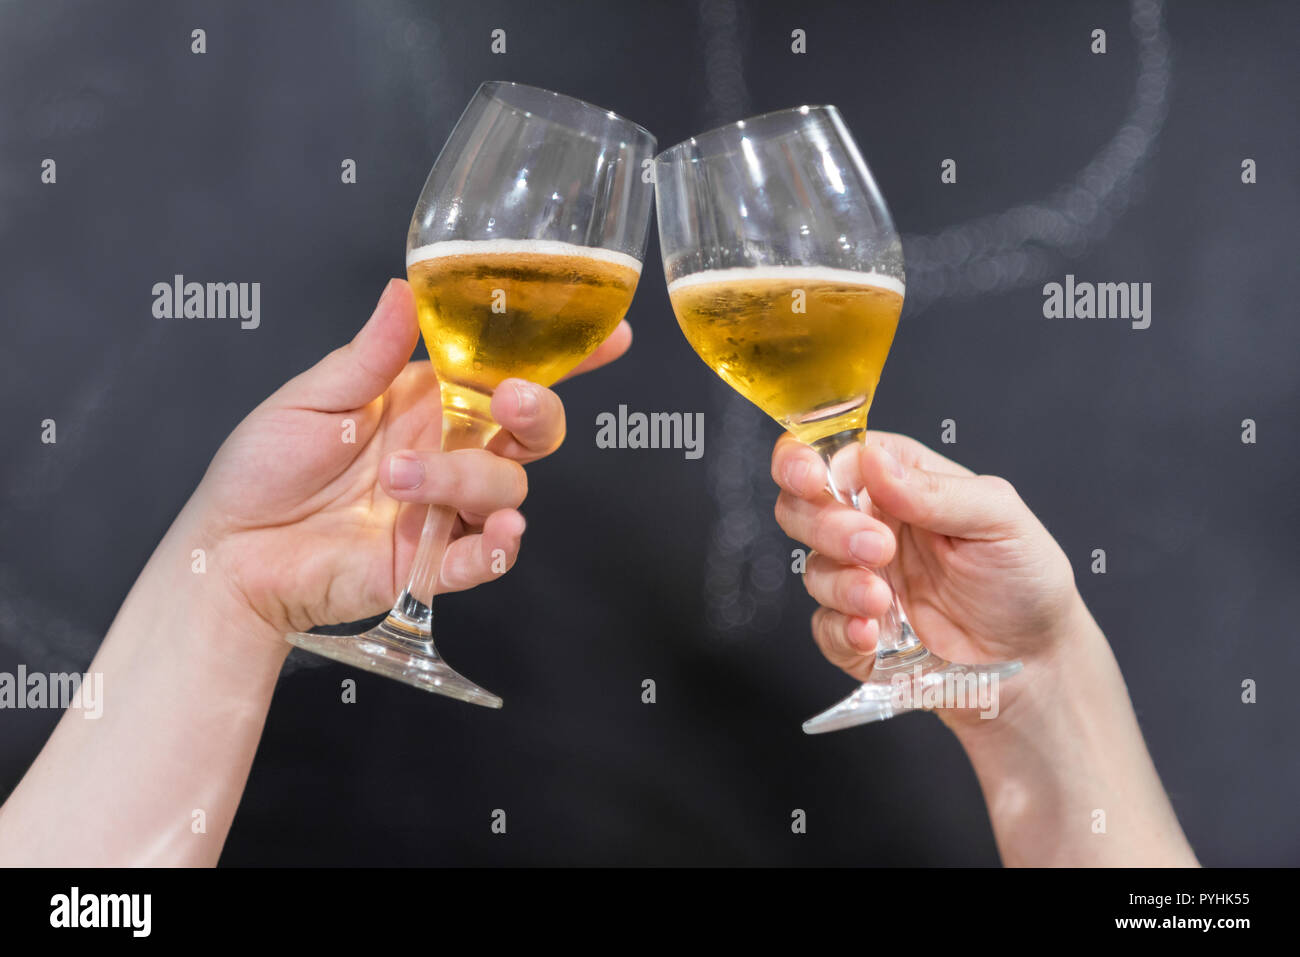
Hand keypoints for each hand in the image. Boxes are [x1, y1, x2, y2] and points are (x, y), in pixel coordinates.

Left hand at [189, 278, 629, 638]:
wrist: (228, 550)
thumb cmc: (261, 469)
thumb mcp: (312, 399)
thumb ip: (368, 356)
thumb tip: (403, 289)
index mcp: (426, 402)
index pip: (507, 373)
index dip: (564, 359)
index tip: (611, 338)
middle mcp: (448, 452)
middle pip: (530, 432)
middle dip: (537, 412)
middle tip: (509, 401)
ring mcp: (444, 509)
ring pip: (506, 487)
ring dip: (466, 478)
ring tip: (398, 479)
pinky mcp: (431, 563)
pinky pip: (487, 557)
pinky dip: (500, 547)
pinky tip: (497, 534)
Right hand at [772, 431, 1081, 723]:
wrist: (1037, 660)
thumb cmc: (1026, 579)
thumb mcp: (999, 518)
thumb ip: (935, 490)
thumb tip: (874, 461)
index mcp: (900, 482)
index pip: (833, 455)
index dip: (807, 462)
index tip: (813, 479)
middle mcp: (872, 525)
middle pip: (803, 507)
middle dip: (827, 525)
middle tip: (877, 547)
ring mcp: (861, 579)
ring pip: (813, 569)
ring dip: (841, 583)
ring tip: (884, 600)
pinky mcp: (857, 630)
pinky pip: (824, 627)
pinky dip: (842, 630)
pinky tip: (873, 633)